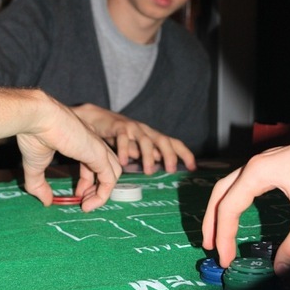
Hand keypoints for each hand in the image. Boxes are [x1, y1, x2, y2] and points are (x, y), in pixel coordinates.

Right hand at [16, 95, 121, 211]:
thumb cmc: (34, 135)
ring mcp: (98, 147)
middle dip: (96, 187)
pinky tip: (88, 204)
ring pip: (113, 172)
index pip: (92, 162)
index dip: (87, 181)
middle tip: (83, 201)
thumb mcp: (34, 166)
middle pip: (106, 167)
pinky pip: (110, 179)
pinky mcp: (99, 154)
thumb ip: (39, 185)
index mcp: (79, 139)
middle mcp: (92, 141)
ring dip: (102, 192)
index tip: (76, 194)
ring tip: (86, 205)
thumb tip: (45, 202)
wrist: (37, 118)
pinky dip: (103, 194)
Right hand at [74, 103, 195, 173]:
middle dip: (170, 155)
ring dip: (149, 156)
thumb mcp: (136, 146)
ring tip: (149, 171)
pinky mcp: (118, 126)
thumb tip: (160, 164)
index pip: (173, 142)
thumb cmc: (118, 135)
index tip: (193, 167)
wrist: (96, 118)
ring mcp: (132, 127)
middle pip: (163, 140)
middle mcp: (145, 131)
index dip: (185, 153)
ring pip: (145, 140)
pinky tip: (123, 163)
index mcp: (152, 136)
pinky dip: (124, 150)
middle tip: (171, 170)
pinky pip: (123, 138)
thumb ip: (147, 154)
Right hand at [202, 131, 289, 274]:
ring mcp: (266, 161)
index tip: (226, 260)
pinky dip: (236, 199)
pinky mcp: (277, 163)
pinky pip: (245, 182)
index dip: (223, 236)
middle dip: (212, 220)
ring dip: (222, 208)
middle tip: (209, 246)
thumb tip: (281, 270)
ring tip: (219, 231)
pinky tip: (243, 210)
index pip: (228, 207)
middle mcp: (255, 164)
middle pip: (221, 192)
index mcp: (257, 172)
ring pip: (231, 185)